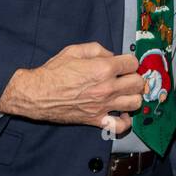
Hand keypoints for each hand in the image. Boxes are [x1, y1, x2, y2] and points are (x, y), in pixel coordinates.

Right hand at [0, 42, 141, 134]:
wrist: (36, 94)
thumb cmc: (53, 72)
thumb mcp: (74, 50)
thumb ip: (97, 49)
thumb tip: (111, 55)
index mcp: (103, 68)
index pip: (133, 63)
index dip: (129, 61)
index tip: (124, 64)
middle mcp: (107, 88)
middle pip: (138, 83)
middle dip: (134, 77)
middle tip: (126, 77)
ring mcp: (103, 105)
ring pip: (135, 103)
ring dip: (133, 97)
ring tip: (125, 94)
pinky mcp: (96, 120)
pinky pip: (120, 126)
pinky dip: (125, 121)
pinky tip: (121, 113)